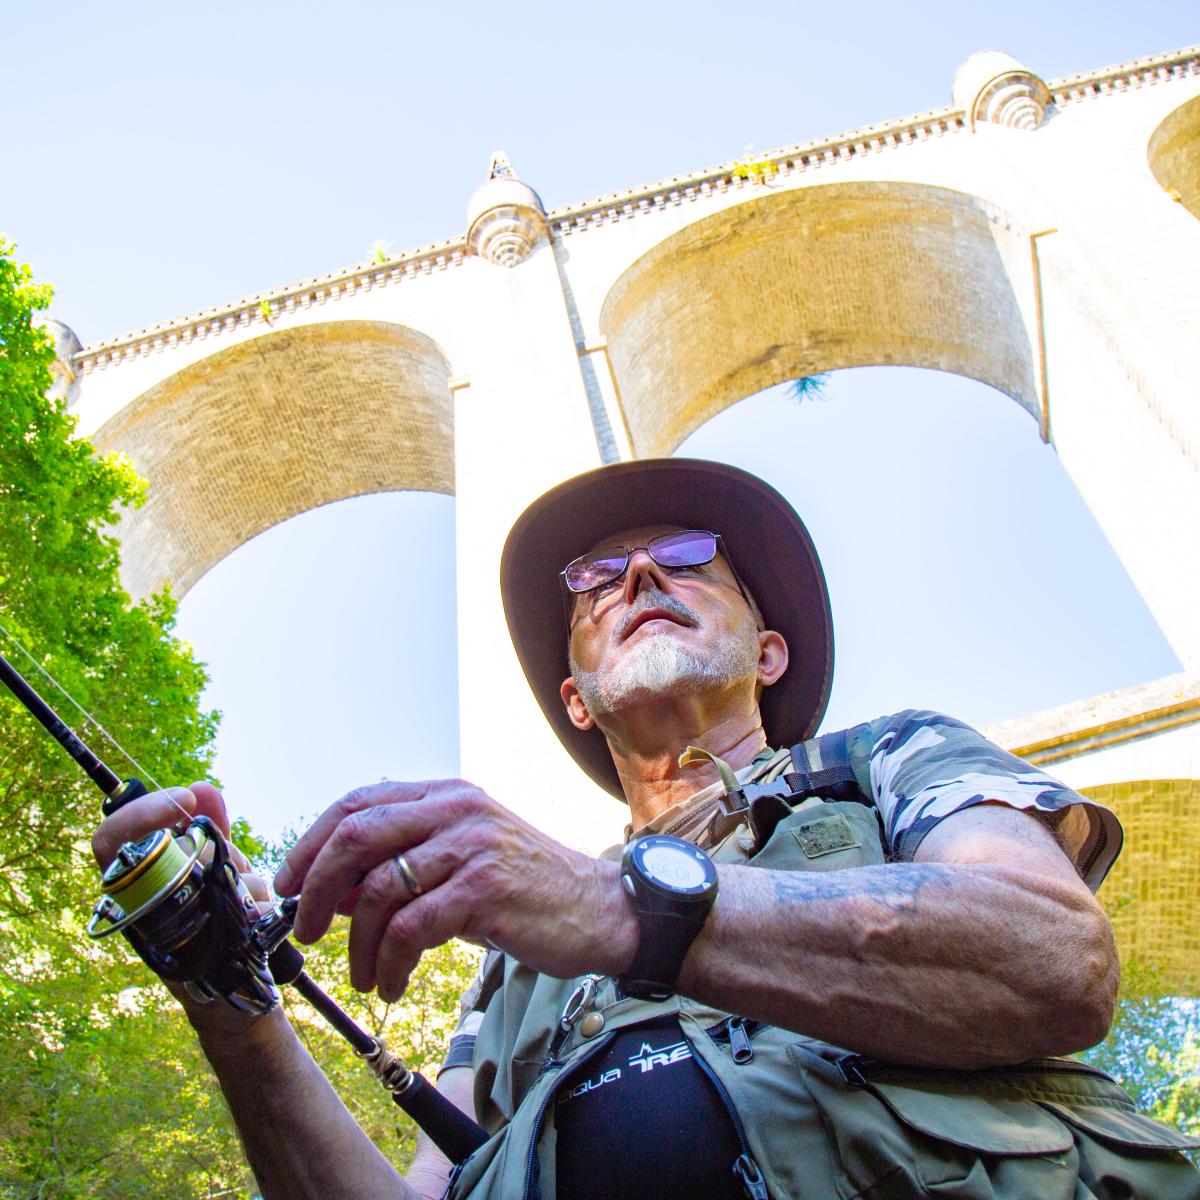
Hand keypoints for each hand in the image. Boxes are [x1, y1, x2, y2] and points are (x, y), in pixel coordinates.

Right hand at [91, 782, 274, 1035]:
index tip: (187, 798)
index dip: (141, 814)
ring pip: (203, 887)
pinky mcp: (188, 964)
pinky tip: (262, 919)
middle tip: (241, 868)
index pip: (109, 841)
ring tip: (255, 901)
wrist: (236, 992)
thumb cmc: (217, 924)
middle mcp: (137, 911)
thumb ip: (210, 830)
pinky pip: (229, 918)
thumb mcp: (215, 870)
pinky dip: (257, 908)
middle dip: (219, 854)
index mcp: (137, 885)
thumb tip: (201, 785)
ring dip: (244, 884)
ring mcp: (156, 939)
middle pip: (168, 860)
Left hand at [273, 779, 637, 1000]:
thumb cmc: (524, 891)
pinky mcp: (486, 886)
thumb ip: (400, 870)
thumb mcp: (458, 866)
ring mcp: (472, 844)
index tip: (286, 887)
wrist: (600, 909)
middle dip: (314, 889)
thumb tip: (327, 892)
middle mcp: (455, 809)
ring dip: (357, 944)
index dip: (310, 844)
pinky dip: (390, 964)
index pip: (356, 803)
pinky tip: (393, 984)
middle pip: (356, 836)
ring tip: (365, 976)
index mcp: (444, 794)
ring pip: (379, 889)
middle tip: (303, 931)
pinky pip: (411, 928)